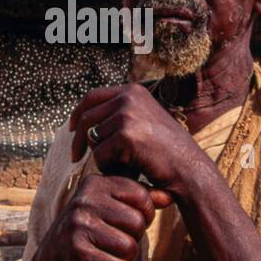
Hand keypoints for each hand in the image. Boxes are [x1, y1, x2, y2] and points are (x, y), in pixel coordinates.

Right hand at [33, 173, 172, 260]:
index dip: (146, 212)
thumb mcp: (110, 207)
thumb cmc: (89, 229)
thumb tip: (169, 196)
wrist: (53, 258)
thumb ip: (140, 198)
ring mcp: (79, 224)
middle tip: (121, 240)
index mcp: (95, 183)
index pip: (140, 195)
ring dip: (129, 256)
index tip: (136, 221)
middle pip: (137, 222)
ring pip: (129, 244)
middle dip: (136, 236)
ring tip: (115, 254)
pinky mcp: (77, 251)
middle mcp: (85, 199)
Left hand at [69, 83, 195, 191]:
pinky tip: (127, 169)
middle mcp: (129, 97)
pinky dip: (108, 167)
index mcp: (133, 90)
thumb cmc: (167, 152)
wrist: (189, 169)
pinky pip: (100, 155)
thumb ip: (120, 114)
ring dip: (102, 156)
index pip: (92, 97)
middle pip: (87, 117)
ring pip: (94, 139)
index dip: (78, 113)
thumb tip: (85, 119)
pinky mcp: (125, 135)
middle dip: (78, 139)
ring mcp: (127, 114)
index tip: (71, 129)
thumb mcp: (145, 120)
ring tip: (123, 164)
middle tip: (75, 157)